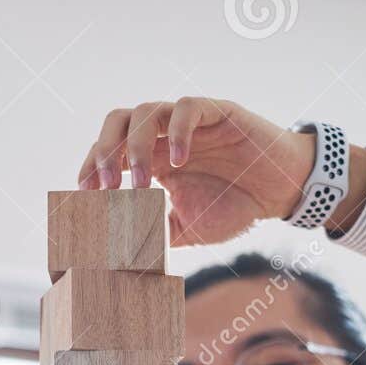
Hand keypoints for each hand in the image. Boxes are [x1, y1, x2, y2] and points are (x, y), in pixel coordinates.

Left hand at [78, 97, 313, 244]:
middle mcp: (165, 135)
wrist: (280, 192)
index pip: (109, 150)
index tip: (85, 194)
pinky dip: (176, 132)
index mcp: (153, 158)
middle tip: (105, 186)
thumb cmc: (235, 206)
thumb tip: (124, 257)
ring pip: (146, 111)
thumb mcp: (187, 230)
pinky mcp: (217, 111)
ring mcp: (189, 121)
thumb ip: (157, 234)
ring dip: (135, 147)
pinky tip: (179, 161)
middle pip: (117, 121)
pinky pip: (187, 107)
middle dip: (104, 151)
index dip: (91, 167)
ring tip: (141, 182)